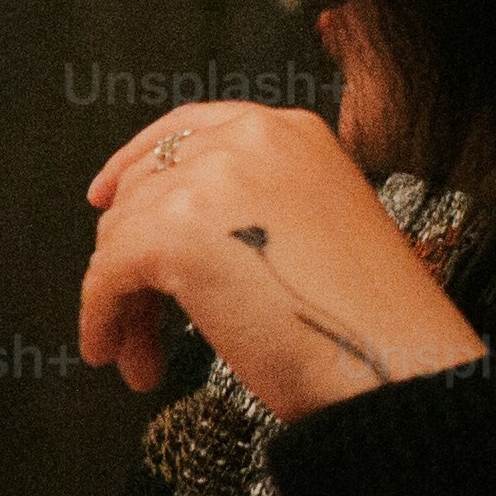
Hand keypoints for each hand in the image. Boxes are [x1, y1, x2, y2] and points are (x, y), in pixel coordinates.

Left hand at [78, 104, 486, 420]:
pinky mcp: (174, 231)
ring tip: (142, 360)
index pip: (186, 130)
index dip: (134, 164)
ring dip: (122, 304)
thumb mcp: (313, 229)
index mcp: (290, 132)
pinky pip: (107, 275)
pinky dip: (101, 319)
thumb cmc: (365, 321)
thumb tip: (167, 228)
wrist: (394, 365)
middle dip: (130, 259)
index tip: (103, 198)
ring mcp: (209, 179)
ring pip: (122, 236)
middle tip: (138, 325)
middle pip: (145, 189)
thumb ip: (249, 207)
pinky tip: (119, 357)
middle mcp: (249, 139)